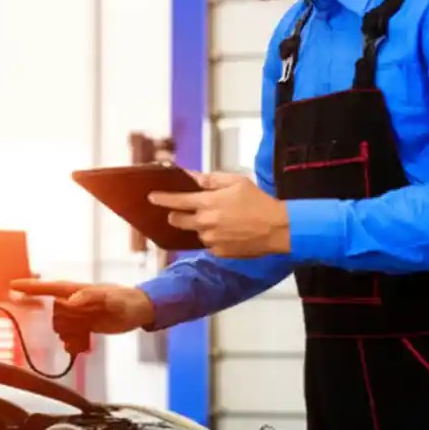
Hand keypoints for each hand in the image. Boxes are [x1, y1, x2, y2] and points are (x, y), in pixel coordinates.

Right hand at [9, 279, 156, 354]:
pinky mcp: (85, 327)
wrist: (140, 310)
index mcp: (78, 291)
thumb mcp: (112, 299)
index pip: (50, 287)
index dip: (31, 287)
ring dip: (69, 334)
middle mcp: (75, 302)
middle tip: (86, 322)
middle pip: (55, 313)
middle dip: (64, 322)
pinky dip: (73, 343)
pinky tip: (82, 344)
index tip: (12, 286)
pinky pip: (70, 337)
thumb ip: (92, 297)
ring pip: (61, 327)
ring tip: (87, 332)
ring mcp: (79, 315)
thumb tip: (69, 301)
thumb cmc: (127, 300)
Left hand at [149, 172, 289, 257]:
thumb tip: (192, 176)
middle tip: (180, 212)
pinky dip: (213, 238)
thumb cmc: (258, 201)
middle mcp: (206, 222)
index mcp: (208, 202)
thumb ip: (211, 180)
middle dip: (175, 216)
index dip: (162, 198)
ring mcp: (212, 240)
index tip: (151, 197)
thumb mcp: (236, 182)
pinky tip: (229, 231)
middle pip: (178, 221)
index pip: (177, 200)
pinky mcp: (219, 252)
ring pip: (196, 233)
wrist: (277, 229)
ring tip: (221, 220)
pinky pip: (209, 244)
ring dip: (200, 226)